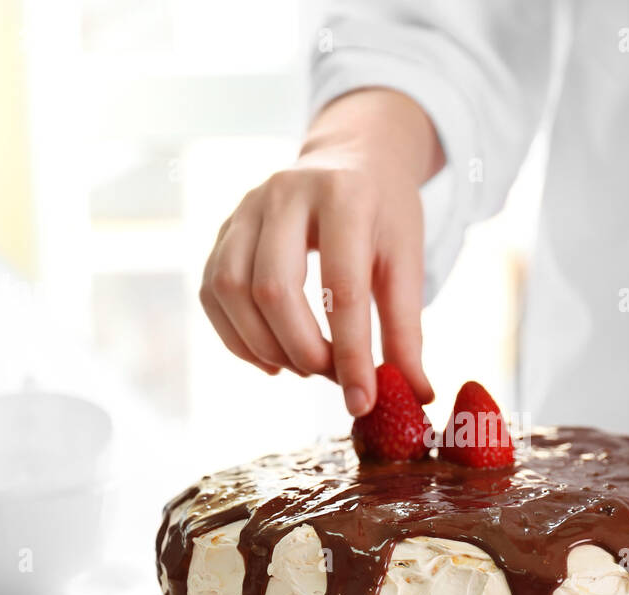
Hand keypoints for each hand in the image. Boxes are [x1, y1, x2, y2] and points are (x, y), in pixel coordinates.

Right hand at [200, 89, 443, 414]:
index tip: (361, 402)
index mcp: (344, 197)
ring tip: (305, 367)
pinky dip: (238, 338)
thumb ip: (407, 330)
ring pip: (232, 291)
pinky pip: (212, 292)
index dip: (350, 355)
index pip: (341, 289)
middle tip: (331, 377)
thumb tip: (417, 396)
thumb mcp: (407, 262)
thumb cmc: (384, 215)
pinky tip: (273, 358)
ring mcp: (246, 208)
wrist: (351, 157)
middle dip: (302, 351)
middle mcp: (285, 194)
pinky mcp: (224, 228)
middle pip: (273, 291)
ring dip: (266, 347)